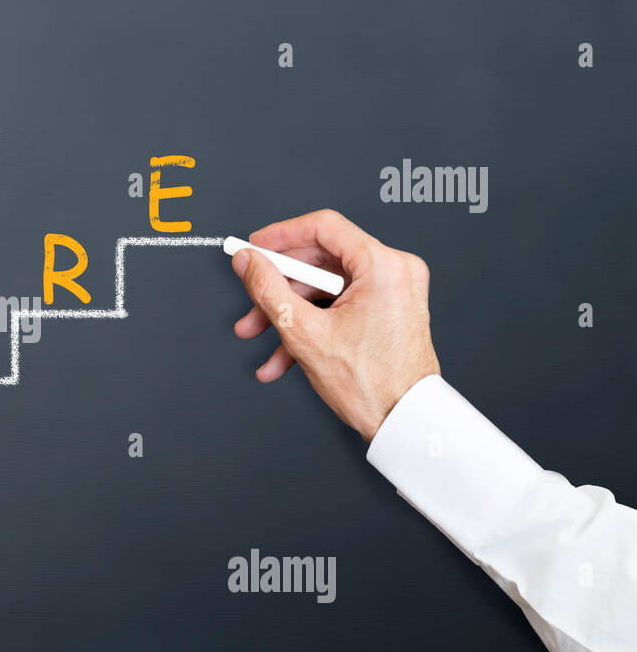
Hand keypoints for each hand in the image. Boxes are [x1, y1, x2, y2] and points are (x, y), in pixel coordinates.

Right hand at [231, 209, 440, 441]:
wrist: (404, 423)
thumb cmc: (372, 385)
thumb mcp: (304, 332)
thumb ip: (268, 289)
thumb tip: (247, 260)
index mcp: (383, 266)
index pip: (323, 227)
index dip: (280, 236)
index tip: (253, 247)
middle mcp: (395, 271)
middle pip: (321, 261)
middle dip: (278, 287)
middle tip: (249, 301)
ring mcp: (394, 291)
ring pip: (326, 288)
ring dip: (289, 313)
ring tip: (258, 337)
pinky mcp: (388, 310)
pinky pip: (340, 305)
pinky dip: (311, 324)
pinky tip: (282, 357)